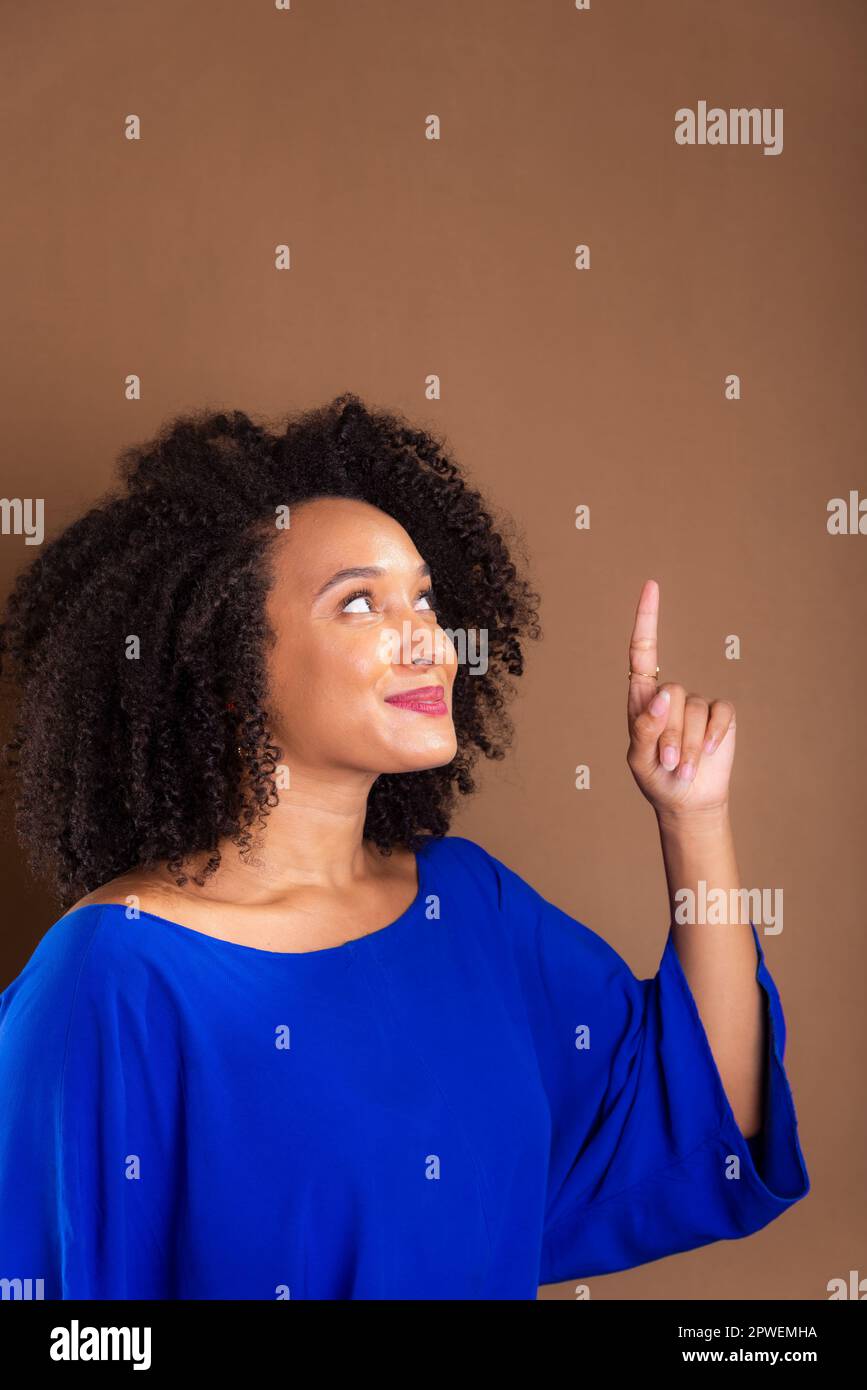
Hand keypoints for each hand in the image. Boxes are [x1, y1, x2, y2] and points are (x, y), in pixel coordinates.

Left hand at [626, 579, 734, 818]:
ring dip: (688, 745)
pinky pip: (719, 714)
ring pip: (694, 711)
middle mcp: (670, 695)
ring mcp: (696, 705)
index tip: (651, 586)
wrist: (686, 800)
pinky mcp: (720, 716)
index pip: (643, 651)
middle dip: (669, 733)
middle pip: (672, 694)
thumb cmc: (656, 777)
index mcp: (642, 698)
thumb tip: (662, 695)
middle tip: (667, 763)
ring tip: (681, 769)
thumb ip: (645, 728)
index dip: (647, 618)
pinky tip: (709, 752)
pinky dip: (713, 735)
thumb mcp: (639, 758)